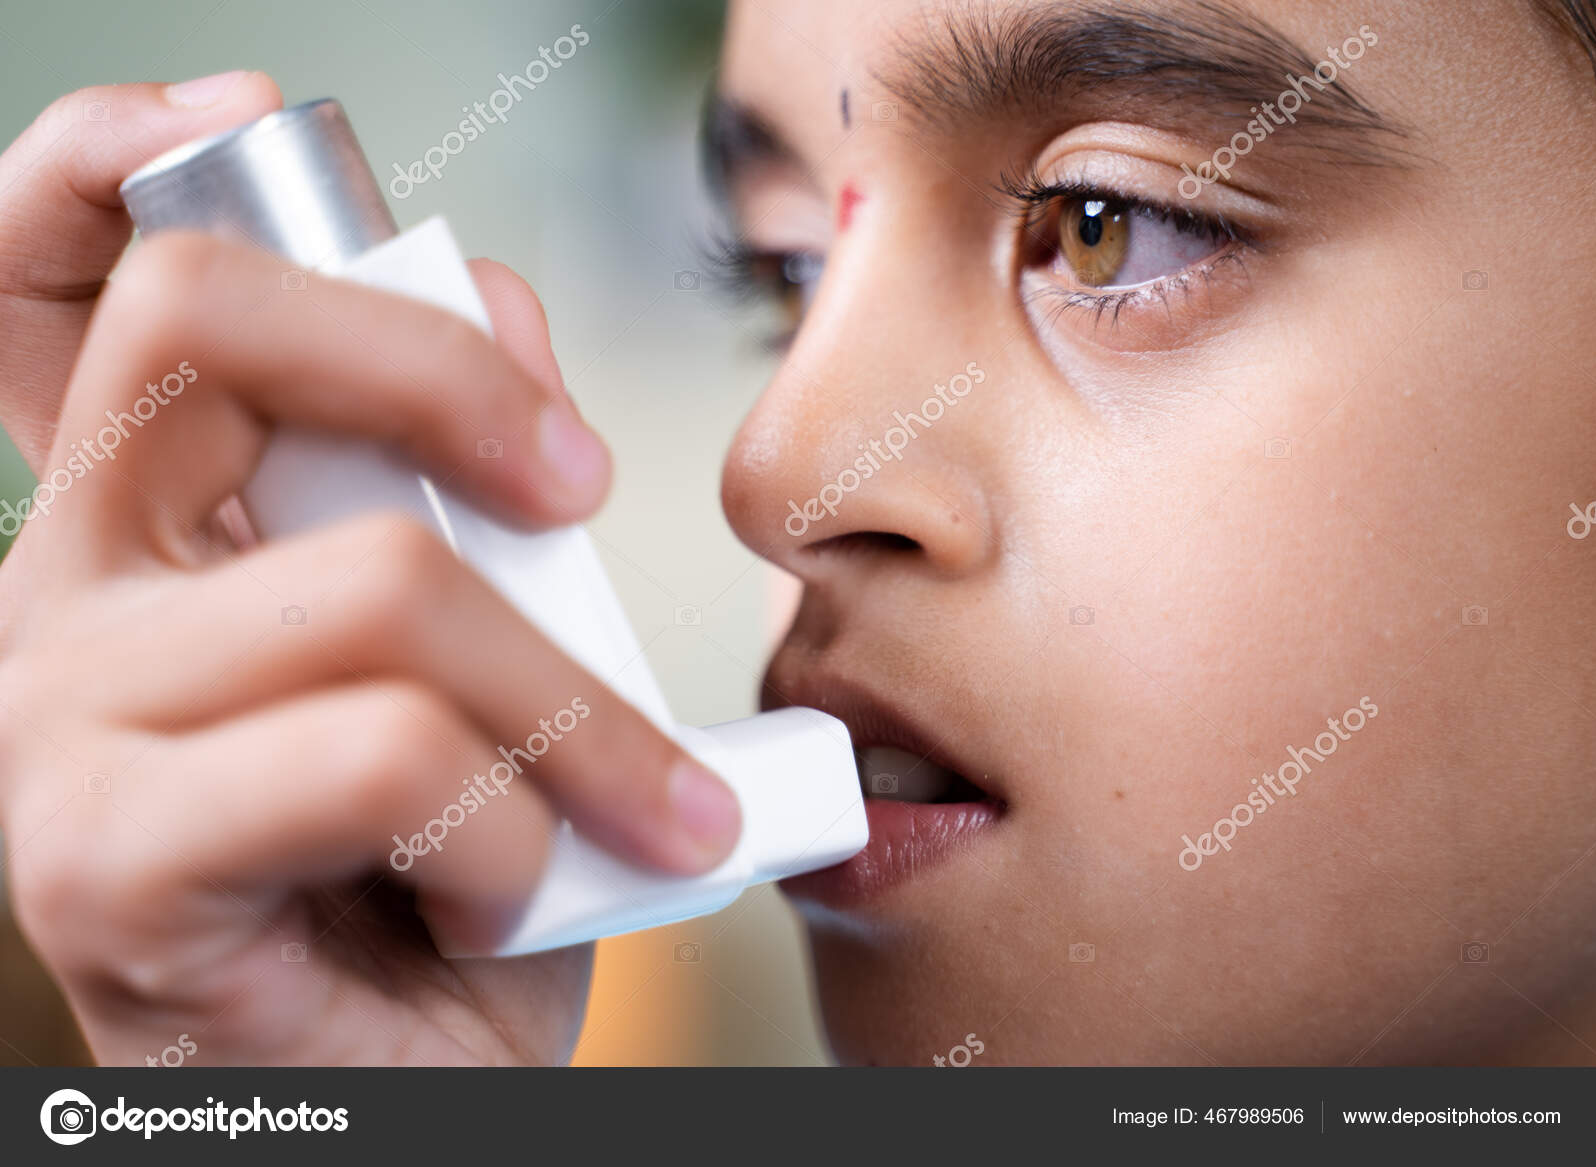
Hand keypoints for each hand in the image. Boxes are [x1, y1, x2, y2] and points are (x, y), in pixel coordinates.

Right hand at [0, 90, 741, 1065]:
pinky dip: (516, 823)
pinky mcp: (98, 863)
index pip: (54, 269)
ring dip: (569, 707)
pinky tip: (511, 893)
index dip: (120, 155)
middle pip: (215, 327)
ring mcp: (58, 723)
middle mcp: (61, 589)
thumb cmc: (454, 865)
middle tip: (577, 485)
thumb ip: (465, 467)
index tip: (259, 124)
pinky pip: (381, 753)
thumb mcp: (489, 640)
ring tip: (626, 807)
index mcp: (146, 522)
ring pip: (374, 581)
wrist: (415, 1084)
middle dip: (446, 374)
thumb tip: (492, 306)